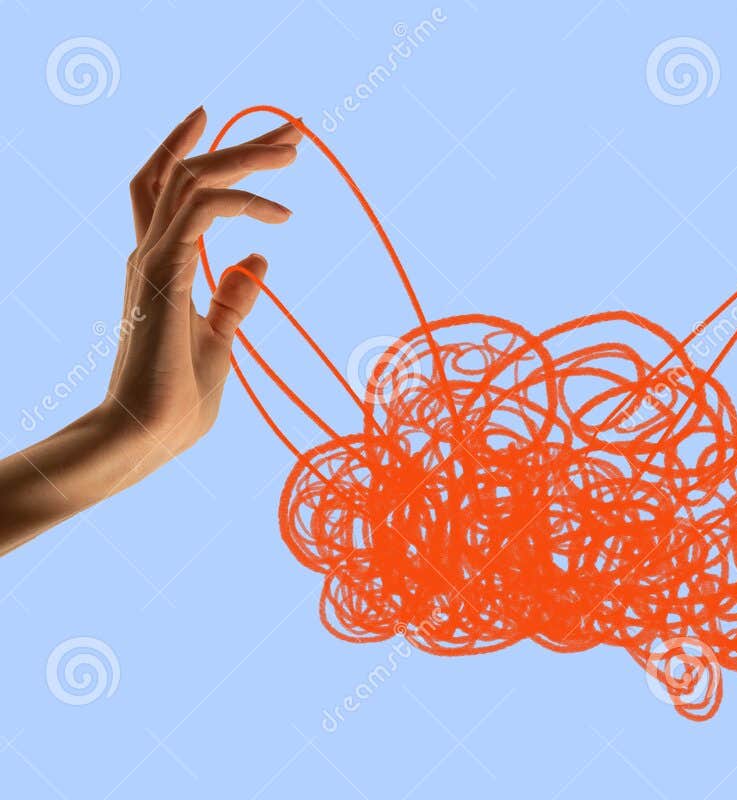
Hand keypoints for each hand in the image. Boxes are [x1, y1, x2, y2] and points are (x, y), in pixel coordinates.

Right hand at [100, 105, 302, 469]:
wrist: (146, 436)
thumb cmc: (176, 405)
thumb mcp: (217, 343)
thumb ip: (233, 301)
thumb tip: (260, 261)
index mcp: (159, 267)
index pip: (167, 189)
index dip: (197, 151)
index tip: (244, 134)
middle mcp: (150, 254)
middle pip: (184, 172)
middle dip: (239, 143)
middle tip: (293, 129)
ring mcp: (153, 260)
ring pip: (192, 178)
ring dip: (245, 157)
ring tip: (294, 150)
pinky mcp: (165, 273)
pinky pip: (201, 209)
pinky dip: (242, 200)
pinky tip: (280, 214)